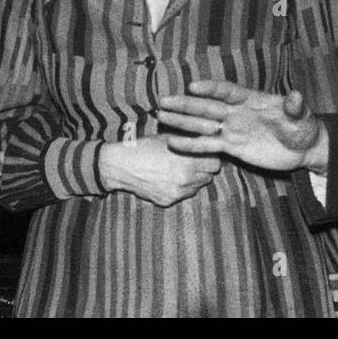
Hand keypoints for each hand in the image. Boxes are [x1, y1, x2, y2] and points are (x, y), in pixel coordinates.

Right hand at [99, 135, 220, 206]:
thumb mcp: (169, 137)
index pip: (215, 164)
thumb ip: (190, 140)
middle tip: (195, 159)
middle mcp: (185, 180)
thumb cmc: (145, 146)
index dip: (211, 156)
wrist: (121, 165)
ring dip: (194, 178)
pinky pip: (183, 194)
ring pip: (197, 187)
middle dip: (204, 168)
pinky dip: (181, 187)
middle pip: (208, 176)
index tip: (205, 152)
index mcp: (188, 162)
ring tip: (181, 167)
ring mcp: (177, 193)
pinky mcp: (168, 201)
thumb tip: (208, 137)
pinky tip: (170, 177)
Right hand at [157, 80, 327, 173]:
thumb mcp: (302, 116)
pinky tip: (173, 143)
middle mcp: (236, 112)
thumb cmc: (302, 126)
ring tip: (161, 116)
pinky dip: (191, 145)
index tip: (193, 87)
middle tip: (164, 101)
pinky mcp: (232, 147)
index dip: (211, 88)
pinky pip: (208, 145)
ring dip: (182, 121)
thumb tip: (296, 96)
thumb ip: (295, 107)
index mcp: (250, 100)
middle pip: (207, 106)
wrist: (302, 147)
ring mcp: (232, 129)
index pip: (227, 92)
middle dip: (186, 104)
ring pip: (203, 124)